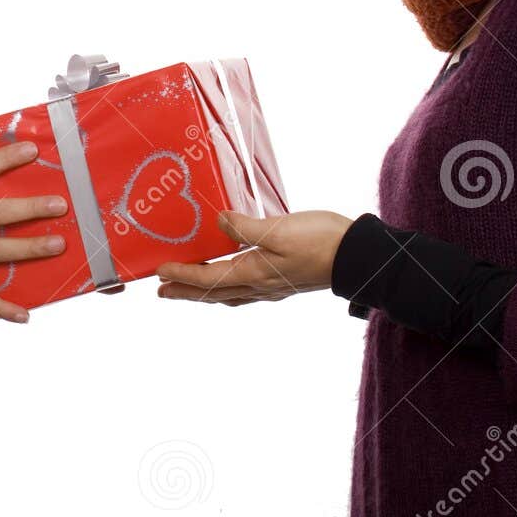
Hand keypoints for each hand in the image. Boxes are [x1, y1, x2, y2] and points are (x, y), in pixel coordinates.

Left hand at [155, 210, 353, 305]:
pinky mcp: (284, 281)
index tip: (159, 272)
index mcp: (254, 273)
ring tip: (187, 288)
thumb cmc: (321, 241)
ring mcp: (272, 287)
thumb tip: (218, 222)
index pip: (208, 278)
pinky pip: (245, 290)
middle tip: (161, 292)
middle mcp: (259, 286)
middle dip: (186, 291)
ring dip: (204, 292)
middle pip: (213, 292)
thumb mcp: (279, 229)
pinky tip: (230, 280)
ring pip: (229, 294)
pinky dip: (227, 288)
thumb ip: (245, 228)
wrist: (358, 256)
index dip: (182, 275)